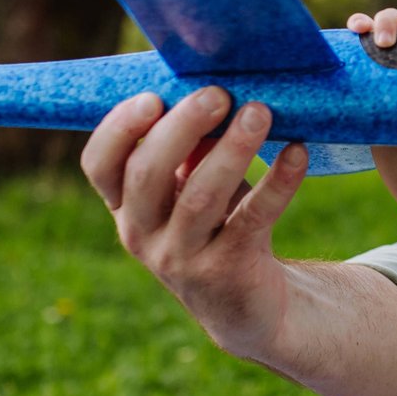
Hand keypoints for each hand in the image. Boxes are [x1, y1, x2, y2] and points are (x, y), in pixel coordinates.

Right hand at [81, 87, 308, 360]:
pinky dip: (278, 183)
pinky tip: (297, 153)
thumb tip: (216, 89)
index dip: (118, 129)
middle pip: (146, 175)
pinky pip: (252, 220)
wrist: (247, 306)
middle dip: (181, 127)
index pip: (99, 165)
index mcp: (126, 206)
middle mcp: (143, 234)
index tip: (153, 97)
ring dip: (231, 150)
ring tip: (260, 112)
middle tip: (219, 94)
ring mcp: (182, 258)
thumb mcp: (192, 187)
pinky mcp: (228, 271)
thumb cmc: (216, 226)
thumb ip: (191, 147)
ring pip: (200, 197)